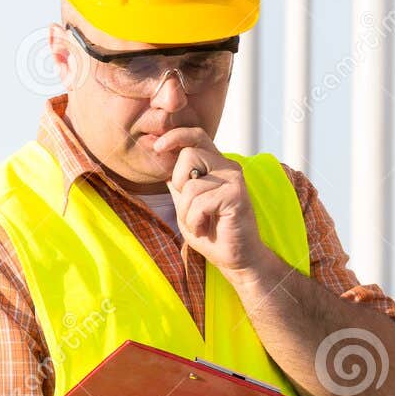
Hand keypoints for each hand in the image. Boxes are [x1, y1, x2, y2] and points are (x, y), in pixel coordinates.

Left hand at [152, 127, 267, 274]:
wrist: (237, 258)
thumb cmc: (212, 233)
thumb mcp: (186, 206)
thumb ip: (178, 185)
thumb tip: (162, 159)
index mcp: (216, 166)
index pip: (196, 136)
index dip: (176, 136)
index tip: (157, 147)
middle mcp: (226, 167)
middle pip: (188, 154)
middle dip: (179, 184)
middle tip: (190, 207)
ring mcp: (233, 178)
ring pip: (191, 184)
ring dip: (187, 212)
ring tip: (199, 223)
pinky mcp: (236, 194)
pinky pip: (200, 202)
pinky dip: (195, 220)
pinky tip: (205, 228)